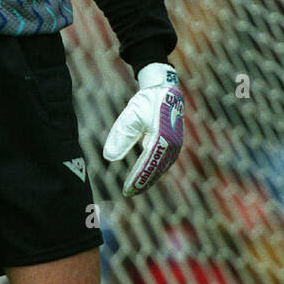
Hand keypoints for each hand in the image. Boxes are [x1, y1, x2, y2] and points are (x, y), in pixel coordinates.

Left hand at [103, 62, 183, 195]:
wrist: (165, 90)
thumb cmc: (147, 102)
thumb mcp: (130, 117)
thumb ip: (121, 137)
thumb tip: (108, 157)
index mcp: (163, 138)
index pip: (148, 163)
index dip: (138, 178)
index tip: (127, 189)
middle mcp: (172, 145)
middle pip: (156, 169)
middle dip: (142, 182)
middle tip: (128, 193)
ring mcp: (175, 145)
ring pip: (160, 168)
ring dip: (148, 179)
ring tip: (134, 189)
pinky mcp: (173, 144)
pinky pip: (162, 162)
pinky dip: (152, 171)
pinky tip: (142, 177)